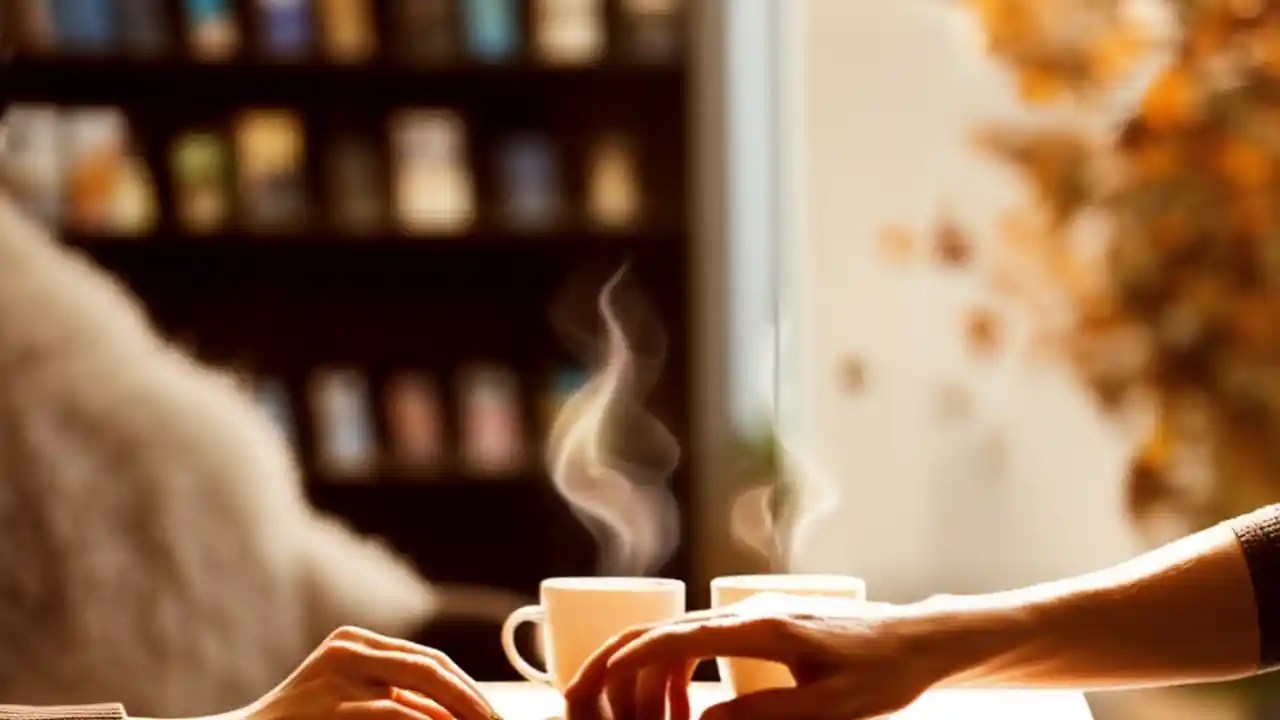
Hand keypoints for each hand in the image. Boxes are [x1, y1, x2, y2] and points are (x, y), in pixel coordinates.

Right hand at [227, 626, 498, 719]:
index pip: (429, 660)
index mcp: (355, 642)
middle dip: (473, 702)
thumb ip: (396, 702)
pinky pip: (394, 714)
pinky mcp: (329, 706)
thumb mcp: (349, 703)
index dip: (468, 688)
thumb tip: (457, 713)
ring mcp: (337, 676)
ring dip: (458, 716)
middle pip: (432, 669)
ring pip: (420, 691)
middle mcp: (348, 649)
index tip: (493, 715)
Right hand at [563, 594, 983, 719]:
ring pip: (680, 638)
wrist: (918, 639)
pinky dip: (676, 670)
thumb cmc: (883, 671)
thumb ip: (766, 717)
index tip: (590, 681)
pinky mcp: (763, 629)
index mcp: (762, 628)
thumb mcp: (830, 707)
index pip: (678, 637)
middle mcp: (750, 615)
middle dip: (617, 662)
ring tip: (635, 717)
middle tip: (581, 697)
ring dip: (648, 674)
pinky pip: (703, 644)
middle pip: (665, 631)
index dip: (629, 659)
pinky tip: (680, 704)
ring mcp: (755, 619)